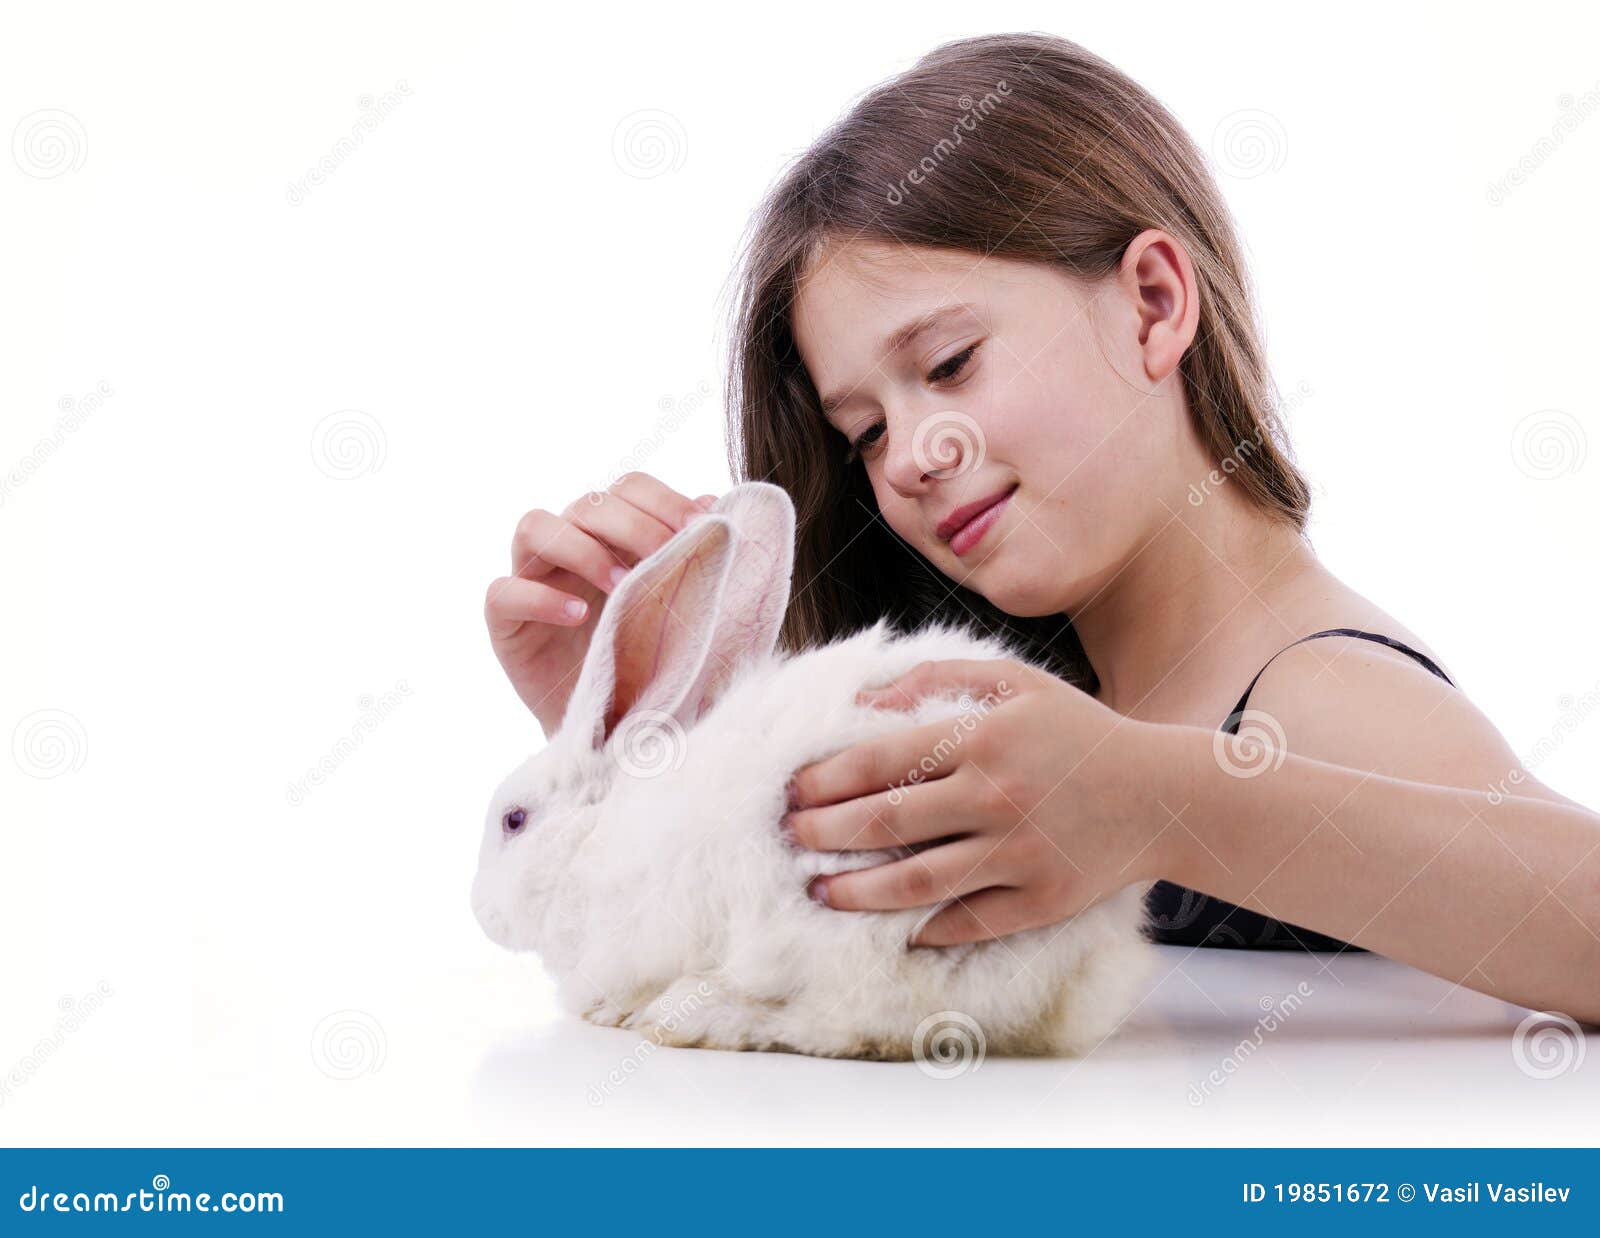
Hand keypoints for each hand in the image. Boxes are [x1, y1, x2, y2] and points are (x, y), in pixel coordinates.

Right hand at [485, 473, 716, 735]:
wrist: (616, 727)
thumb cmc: (650, 660)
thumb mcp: (678, 608)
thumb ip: (691, 558)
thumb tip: (718, 504)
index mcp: (613, 535)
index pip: (629, 488)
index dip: (663, 499)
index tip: (702, 527)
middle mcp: (569, 546)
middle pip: (588, 503)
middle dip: (633, 524)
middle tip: (668, 554)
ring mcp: (532, 578)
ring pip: (535, 527)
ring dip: (582, 548)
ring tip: (621, 584)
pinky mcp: (504, 621)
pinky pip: (504, 592)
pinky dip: (539, 597)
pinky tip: (578, 616)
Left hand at [781, 657, 1189, 944]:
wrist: (1161, 794)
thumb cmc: (1078, 731)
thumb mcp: (1015, 682)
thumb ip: (937, 678)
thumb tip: (865, 701)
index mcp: (982, 738)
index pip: (879, 762)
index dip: (824, 780)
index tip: (790, 792)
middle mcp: (995, 798)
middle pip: (886, 825)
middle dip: (824, 835)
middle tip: (790, 839)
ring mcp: (1018, 855)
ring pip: (917, 884)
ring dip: (858, 893)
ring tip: (819, 892)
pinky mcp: (1040, 901)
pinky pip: (970, 923)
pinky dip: (927, 931)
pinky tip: (894, 931)